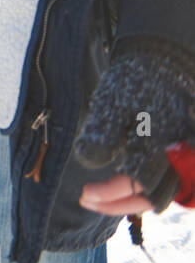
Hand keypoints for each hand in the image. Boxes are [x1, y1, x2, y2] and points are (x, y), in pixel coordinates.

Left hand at [73, 38, 194, 213]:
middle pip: (154, 196)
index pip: (139, 185)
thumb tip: (89, 161)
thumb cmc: (135, 80)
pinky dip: (142, 187)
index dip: (110, 195)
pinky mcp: (175, 150)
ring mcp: (179, 152)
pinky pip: (165, 178)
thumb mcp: (113, 105)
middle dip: (119, 204)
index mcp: (163, 146)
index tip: (84, 194)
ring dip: (131, 199)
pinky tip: (118, 186)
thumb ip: (103, 136)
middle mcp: (176, 154)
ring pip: (162, 190)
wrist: (160, 58)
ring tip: (99, 199)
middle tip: (87, 200)